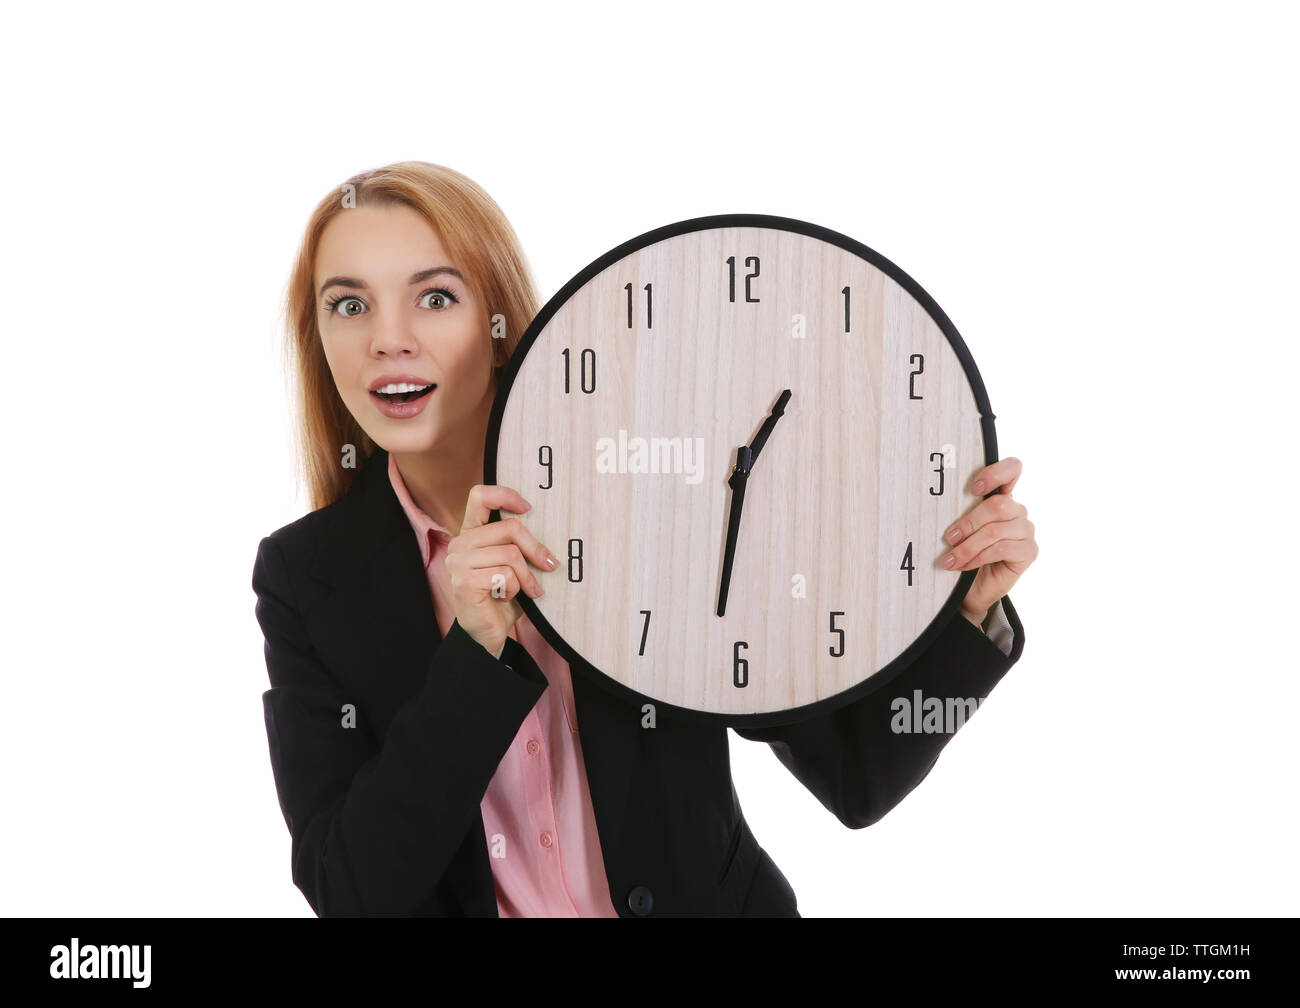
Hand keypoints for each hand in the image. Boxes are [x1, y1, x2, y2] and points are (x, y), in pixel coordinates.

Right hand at [445, 485, 558, 658]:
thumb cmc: (503, 595)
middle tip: (548, 566)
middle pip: (509, 528)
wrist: (489, 632)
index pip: (480, 496)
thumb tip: (548, 526)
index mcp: (470, 532)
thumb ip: (518, 542)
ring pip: (510, 554)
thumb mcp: (512, 563)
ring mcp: (458, 563)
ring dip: (526, 576)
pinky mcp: (464, 582)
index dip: (506, 495)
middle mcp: (459, 544)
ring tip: (526, 589)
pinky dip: (515, 588)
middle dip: (534, 550)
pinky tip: (506, 597)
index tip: (528, 508)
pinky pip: (504, 575)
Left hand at [938, 457, 1036, 628]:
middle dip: (968, 522)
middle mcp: (1017, 511)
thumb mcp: (960, 530)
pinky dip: (978, 557)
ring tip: (949, 559)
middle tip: (948, 537)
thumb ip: (960, 513)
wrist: (971, 589)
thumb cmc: (963, 554)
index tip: (973, 488)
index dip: (995, 474)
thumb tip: (936, 504)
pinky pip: (1002, 549)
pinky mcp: (1029, 551)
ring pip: (995, 531)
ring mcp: (1025, 531)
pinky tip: (964, 566)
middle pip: (997, 505)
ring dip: (968, 546)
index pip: (1012, 469)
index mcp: (1001, 497)